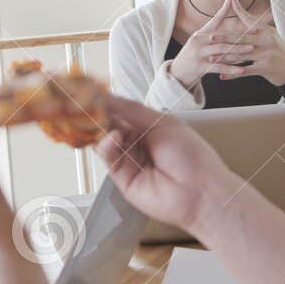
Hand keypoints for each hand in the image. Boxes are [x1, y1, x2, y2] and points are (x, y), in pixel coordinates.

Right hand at [98, 93, 232, 234]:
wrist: (200, 191)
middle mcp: (135, 142)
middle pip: (108, 125)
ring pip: (104, 140)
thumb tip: (106, 97)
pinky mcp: (121, 177)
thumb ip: (131, 110)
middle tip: (84, 102)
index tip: (93, 92)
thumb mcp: (162, 122)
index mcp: (148, 127)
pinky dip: (107, 144)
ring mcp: (128, 160)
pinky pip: (108, 156)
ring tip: (100, 120)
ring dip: (100, 128)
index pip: (120, 111)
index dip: (107, 102)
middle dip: (97, 114)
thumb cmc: (191, 155)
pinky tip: (114, 137)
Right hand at [168, 0, 254, 89]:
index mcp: (200, 34)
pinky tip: (241, 70)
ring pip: (222, 50)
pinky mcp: (199, 66)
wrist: (176, 74)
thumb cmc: (191, 59)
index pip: (214, 20)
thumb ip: (211, 39)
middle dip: (238, 35)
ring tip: (251, 50)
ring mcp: (198, 53)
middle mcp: (198, 41)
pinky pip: (218, 67)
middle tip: (253, 35)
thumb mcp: (198, 45)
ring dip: (238, 50)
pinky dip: (231, 69)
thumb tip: (228, 34)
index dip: (223, 9)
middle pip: (222, 36)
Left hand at [215, 0, 284, 88]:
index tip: (229, 2)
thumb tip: (243, 10)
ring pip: (241, 55)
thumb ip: (256, 26)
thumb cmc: (278, 50)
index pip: (251, 19)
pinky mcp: (265, 68)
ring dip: (225, 57)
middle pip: (242, 38)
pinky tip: (222, 75)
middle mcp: (267, 41)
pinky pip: (245, 71)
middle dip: (225, 38)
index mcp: (267, 31)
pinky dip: (232, 74)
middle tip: (210, 38)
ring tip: (211, 58)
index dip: (240, 10)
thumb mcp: (270, 35)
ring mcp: (266, 55)